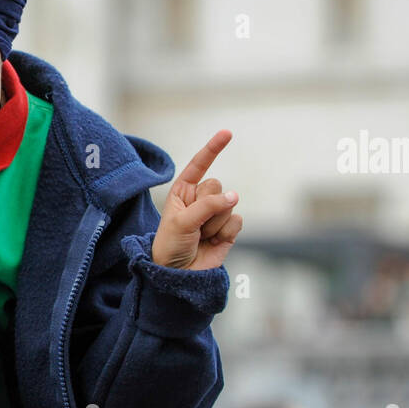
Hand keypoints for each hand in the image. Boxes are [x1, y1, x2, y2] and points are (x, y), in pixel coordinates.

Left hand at [151, 130, 242, 270]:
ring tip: (200, 236)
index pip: (200, 165)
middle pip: (216, 186)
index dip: (213, 148)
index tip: (228, 132)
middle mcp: (201, 199)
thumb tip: (234, 196)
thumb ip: (207, 205)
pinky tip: (212, 242)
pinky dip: (225, 232)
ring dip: (214, 223)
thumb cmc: (171, 245)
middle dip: (206, 206)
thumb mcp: (182, 222)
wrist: (178, 274)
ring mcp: (216, 213)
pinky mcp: (228, 228)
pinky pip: (237, 221)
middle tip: (193, 225)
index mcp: (183, 191)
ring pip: (229, 204)